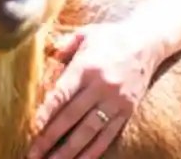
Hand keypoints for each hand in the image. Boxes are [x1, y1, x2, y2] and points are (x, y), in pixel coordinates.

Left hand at [28, 23, 157, 158]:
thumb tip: (49, 57)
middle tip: (33, 154)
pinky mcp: (126, 111)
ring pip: (88, 132)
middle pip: (71, 117)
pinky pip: (108, 136)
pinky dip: (93, 151)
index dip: (46, 113)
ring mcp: (115, 101)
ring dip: (68, 151)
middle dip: (50, 138)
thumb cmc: (113, 37)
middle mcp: (101, 86)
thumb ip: (65, 46)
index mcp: (87, 67)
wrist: (149, 42)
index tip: (31, 130)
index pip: (62, 94)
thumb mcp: (86, 33)